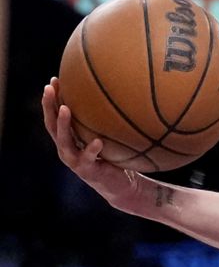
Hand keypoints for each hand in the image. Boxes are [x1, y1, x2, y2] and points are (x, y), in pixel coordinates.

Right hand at [41, 77, 141, 207]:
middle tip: (50, 88)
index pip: (55, 116)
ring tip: (65, 108)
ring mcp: (75, 161)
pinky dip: (92, 149)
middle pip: (52, 125)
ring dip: (64, 124)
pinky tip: (98, 141)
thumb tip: (118, 92)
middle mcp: (67, 149)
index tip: (54, 79)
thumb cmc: (114, 157)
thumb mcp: (108, 137)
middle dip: (49, 106)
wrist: (120, 186)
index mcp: (69, 140)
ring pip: (64, 141)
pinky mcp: (88, 171)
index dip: (52, 99)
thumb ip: (106, 122)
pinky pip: (88, 159)